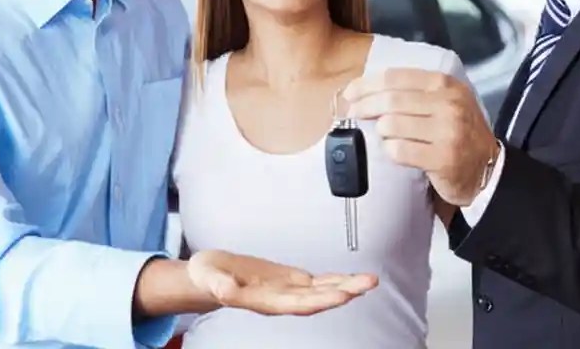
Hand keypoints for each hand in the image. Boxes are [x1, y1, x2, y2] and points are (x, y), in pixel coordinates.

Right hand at [186, 250, 376, 315]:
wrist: (210, 276)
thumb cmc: (209, 276)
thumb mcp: (209, 276)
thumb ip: (219, 284)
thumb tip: (226, 289)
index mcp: (265, 301)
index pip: (297, 303)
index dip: (320, 300)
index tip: (341, 295)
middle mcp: (282, 299)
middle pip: (317, 299)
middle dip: (343, 292)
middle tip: (366, 284)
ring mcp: (289, 291)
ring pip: (323, 291)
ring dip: (347, 287)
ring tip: (370, 280)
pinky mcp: (291, 281)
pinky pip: (319, 283)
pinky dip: (337, 280)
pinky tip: (353, 279)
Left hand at [343, 68, 496, 206]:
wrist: (488, 168)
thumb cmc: (459, 132)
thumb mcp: (446, 100)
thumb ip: (414, 91)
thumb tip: (367, 91)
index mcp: (445, 84)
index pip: (395, 77)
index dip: (367, 84)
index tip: (351, 93)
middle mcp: (449, 104)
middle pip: (390, 100)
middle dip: (364, 106)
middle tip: (354, 113)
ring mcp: (448, 132)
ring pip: (392, 125)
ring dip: (380, 131)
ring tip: (385, 135)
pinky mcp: (443, 158)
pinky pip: (399, 150)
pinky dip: (390, 150)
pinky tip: (395, 150)